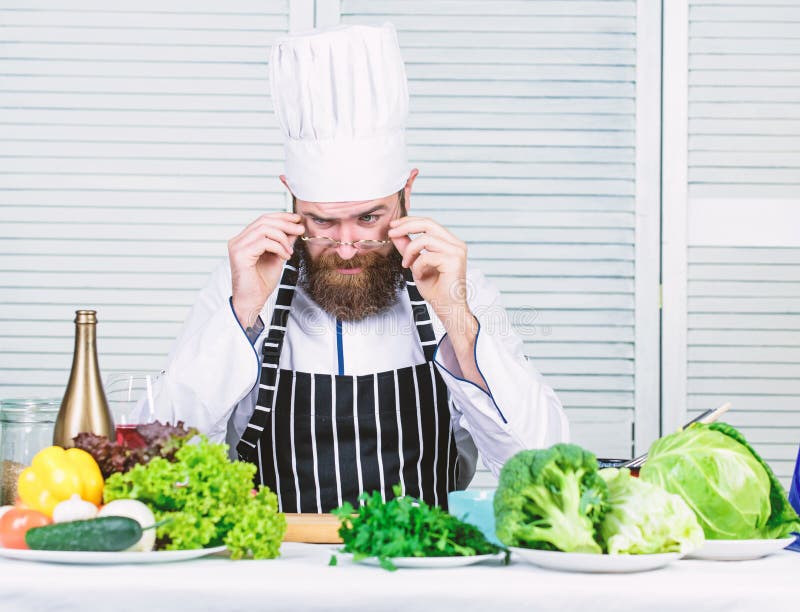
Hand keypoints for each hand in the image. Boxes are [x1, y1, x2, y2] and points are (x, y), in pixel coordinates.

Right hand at [228, 212, 304, 326]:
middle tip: (300, 229)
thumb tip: (294, 228)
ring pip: (264, 229)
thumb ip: (283, 242)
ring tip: (290, 250)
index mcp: (245, 239)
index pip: (263, 219)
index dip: (281, 217)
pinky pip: (264, 242)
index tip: (297, 219)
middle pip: (264, 221)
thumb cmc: (261, 283)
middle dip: (285, 223)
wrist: (252, 301)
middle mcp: (238, 240)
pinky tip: (284, 256)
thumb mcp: (277, 257)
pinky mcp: (240, 254)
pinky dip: (278, 247)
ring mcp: (237, 246)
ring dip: (283, 237)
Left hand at [388, 216, 468, 319]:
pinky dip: (417, 266)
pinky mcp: (454, 261)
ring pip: (425, 239)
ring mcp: (457, 251)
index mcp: (450, 242)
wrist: (448, 309)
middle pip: (428, 223)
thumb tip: (396, 234)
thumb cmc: (436, 290)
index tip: (393, 225)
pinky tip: (419, 276)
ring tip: (406, 265)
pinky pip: (426, 256)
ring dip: (410, 252)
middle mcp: (456, 244)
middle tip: (391, 233)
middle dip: (406, 226)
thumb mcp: (416, 265)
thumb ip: (408, 248)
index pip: (428, 223)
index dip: (409, 221)